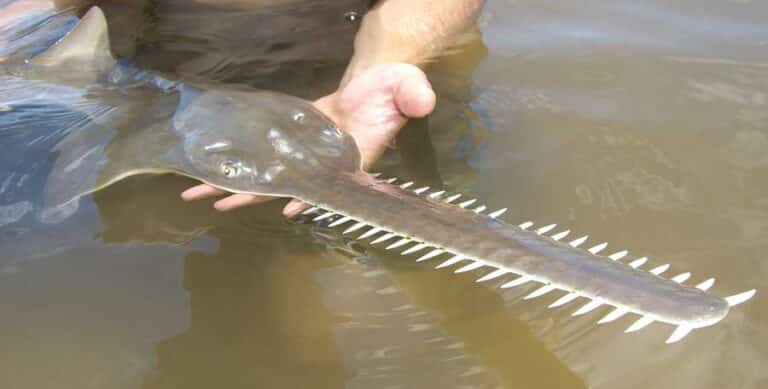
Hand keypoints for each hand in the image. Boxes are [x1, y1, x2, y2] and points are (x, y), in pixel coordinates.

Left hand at [180, 63, 435, 216]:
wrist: (376, 84)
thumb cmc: (392, 89)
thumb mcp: (406, 86)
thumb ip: (414, 93)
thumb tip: (423, 102)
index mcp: (351, 156)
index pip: (328, 181)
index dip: (310, 195)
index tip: (288, 208)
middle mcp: (324, 164)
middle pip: (284, 185)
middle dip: (252, 195)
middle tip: (216, 204)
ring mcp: (306, 153)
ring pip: (267, 175)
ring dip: (235, 184)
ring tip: (199, 192)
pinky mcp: (293, 138)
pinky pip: (265, 155)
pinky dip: (244, 163)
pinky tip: (214, 168)